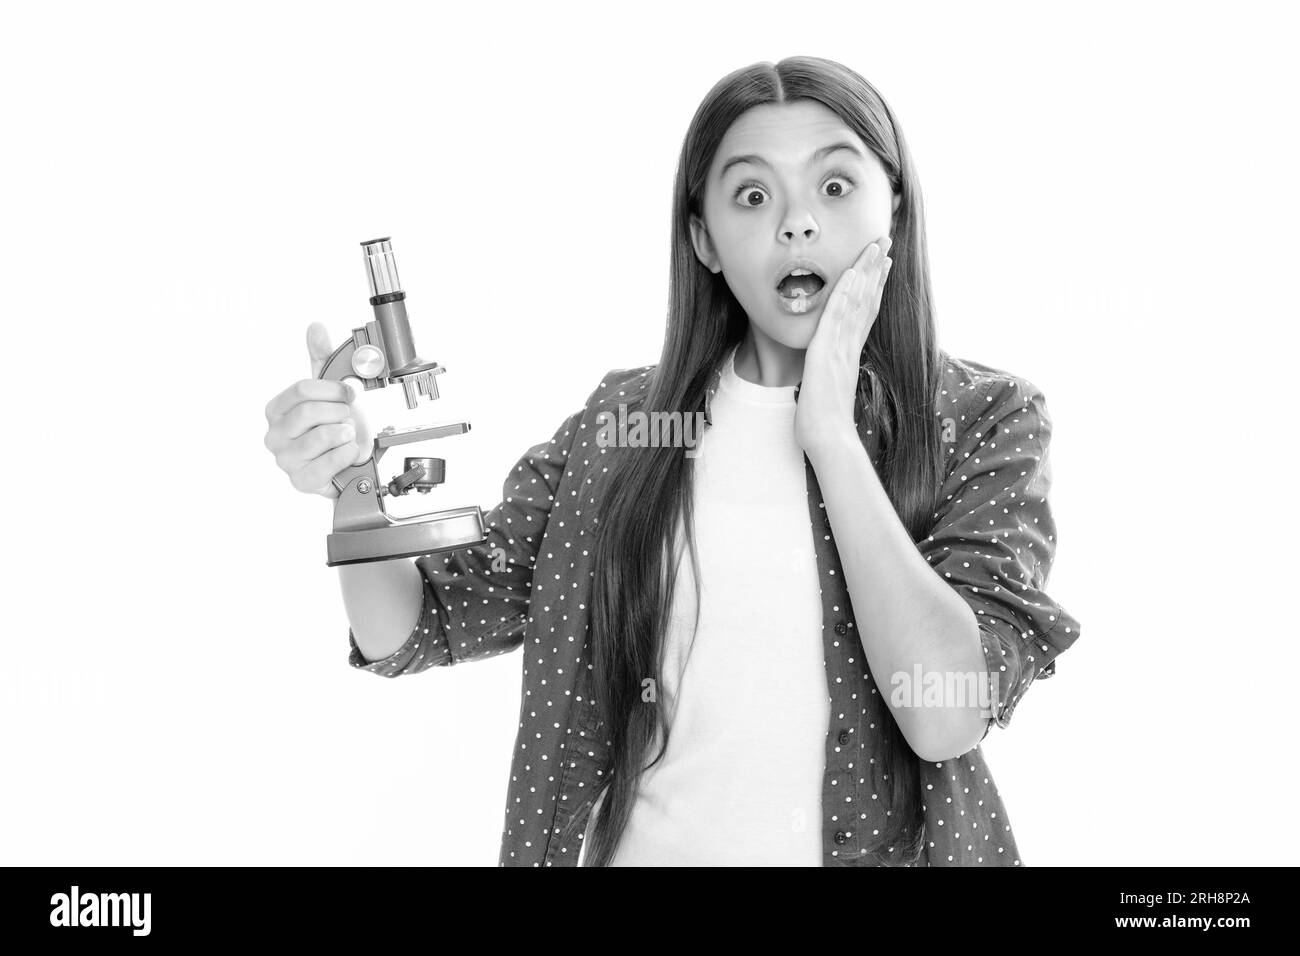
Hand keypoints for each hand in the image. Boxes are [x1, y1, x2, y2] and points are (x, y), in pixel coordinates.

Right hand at [262, 322, 374, 497]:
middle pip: (309, 412)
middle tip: (349, 417)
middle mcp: (275, 435)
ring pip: (321, 436)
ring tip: (349, 435)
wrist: (348, 464)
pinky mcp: (301, 482)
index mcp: (277, 410)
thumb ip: (322, 358)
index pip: (302, 390)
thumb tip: (315, 327)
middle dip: (339, 412)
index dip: (333, 389)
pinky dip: (347, 454)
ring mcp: (286, 460)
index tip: (350, 393)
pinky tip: (350, 452)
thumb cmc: (335, 427)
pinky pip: (328, 463)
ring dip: (345, 433)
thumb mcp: (330, 392)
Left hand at [793, 235, 892, 455]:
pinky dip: (844, 293)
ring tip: (876, 246)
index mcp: (850, 355)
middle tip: (886, 243)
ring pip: (856, 302)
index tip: (883, 266)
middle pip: (867, 300)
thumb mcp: (827, 394)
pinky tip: (850, 273)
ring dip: (866, 272)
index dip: (875, 288)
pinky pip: (837, 316)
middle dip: (876, 270)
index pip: (866, 314)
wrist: (827, 440)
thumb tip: (827, 380)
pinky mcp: (827, 352)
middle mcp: (849, 347)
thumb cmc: (825, 425)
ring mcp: (840, 348)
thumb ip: (830, 380)